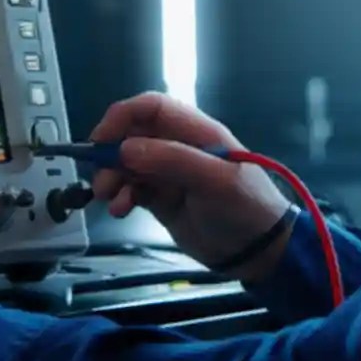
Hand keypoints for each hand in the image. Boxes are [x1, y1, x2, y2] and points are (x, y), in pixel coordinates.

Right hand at [91, 92, 293, 282]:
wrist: (258, 252)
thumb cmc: (245, 208)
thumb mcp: (215, 181)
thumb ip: (172, 160)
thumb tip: (126, 148)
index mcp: (197, 132)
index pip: (152, 108)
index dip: (123, 115)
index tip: (101, 138)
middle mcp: (180, 147)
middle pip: (133, 135)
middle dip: (112, 152)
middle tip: (101, 176)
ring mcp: (169, 173)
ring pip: (127, 163)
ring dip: (112, 177)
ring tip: (108, 196)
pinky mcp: (162, 198)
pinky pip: (132, 189)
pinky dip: (121, 197)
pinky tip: (121, 209)